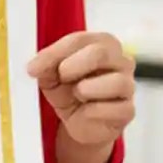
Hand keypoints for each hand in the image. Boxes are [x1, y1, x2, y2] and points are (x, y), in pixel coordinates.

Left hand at [27, 31, 134, 146]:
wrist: (81, 123)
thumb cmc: (70, 92)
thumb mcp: (52, 77)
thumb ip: (45, 67)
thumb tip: (35, 67)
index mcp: (101, 44)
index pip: (79, 40)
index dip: (55, 52)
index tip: (34, 67)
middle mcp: (120, 61)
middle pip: (101, 53)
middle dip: (75, 64)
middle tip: (61, 76)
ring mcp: (128, 85)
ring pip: (117, 81)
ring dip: (88, 89)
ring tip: (77, 94)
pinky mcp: (128, 110)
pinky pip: (117, 108)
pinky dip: (95, 111)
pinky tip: (86, 112)